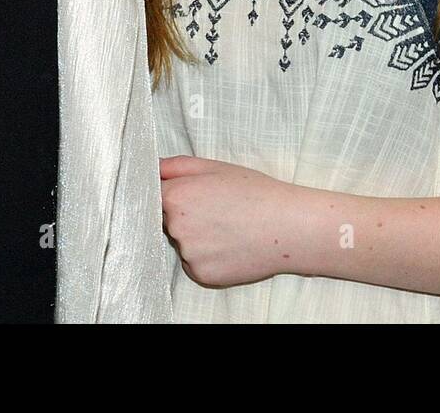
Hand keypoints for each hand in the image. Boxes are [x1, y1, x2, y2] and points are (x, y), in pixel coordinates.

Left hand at [160, 154, 300, 287]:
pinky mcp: (201, 274)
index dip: (171, 193)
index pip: (153, 194)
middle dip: (183, 214)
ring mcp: (188, 253)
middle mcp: (175, 226)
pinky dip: (206, 256)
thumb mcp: (213, 167)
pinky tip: (228, 245)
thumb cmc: (253, 192)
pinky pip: (193, 263)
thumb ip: (175, 166)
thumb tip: (153, 168)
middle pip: (166, 219)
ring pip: (181, 242)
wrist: (287, 226)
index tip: (187, 194)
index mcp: (175, 196)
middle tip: (215, 209)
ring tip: (226, 227)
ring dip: (195, 237)